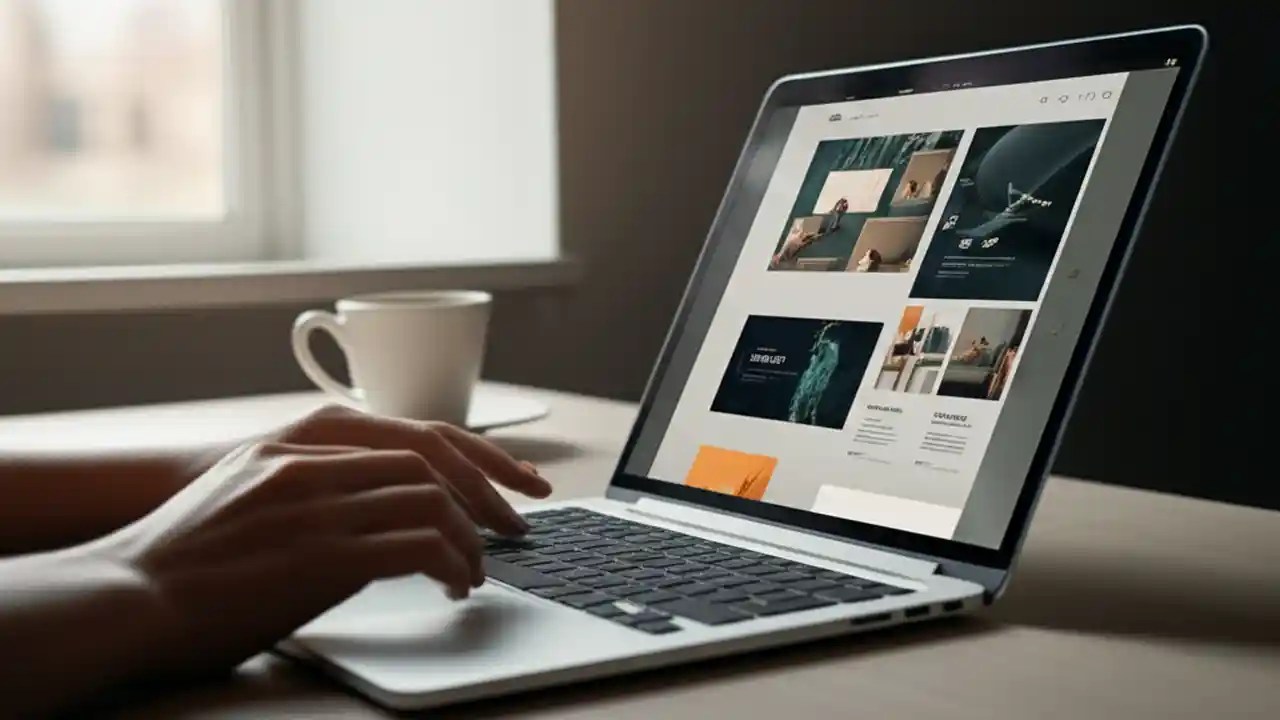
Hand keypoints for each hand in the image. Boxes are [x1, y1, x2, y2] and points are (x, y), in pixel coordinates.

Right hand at [104, 440, 491, 677]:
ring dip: (470, 538)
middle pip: (433, 461)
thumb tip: (365, 516)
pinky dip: (451, 564)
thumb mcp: (245, 495)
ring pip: (432, 502)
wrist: (126, 594)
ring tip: (478, 569)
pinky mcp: (323, 554)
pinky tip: (454, 585)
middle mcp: (314, 463)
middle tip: (516, 526)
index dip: (469, 461)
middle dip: (486, 494)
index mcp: (299, 444)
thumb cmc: (180, 558)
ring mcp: (319, 505)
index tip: (505, 483)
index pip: (412, 436)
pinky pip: (417, 547)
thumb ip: (306, 490)